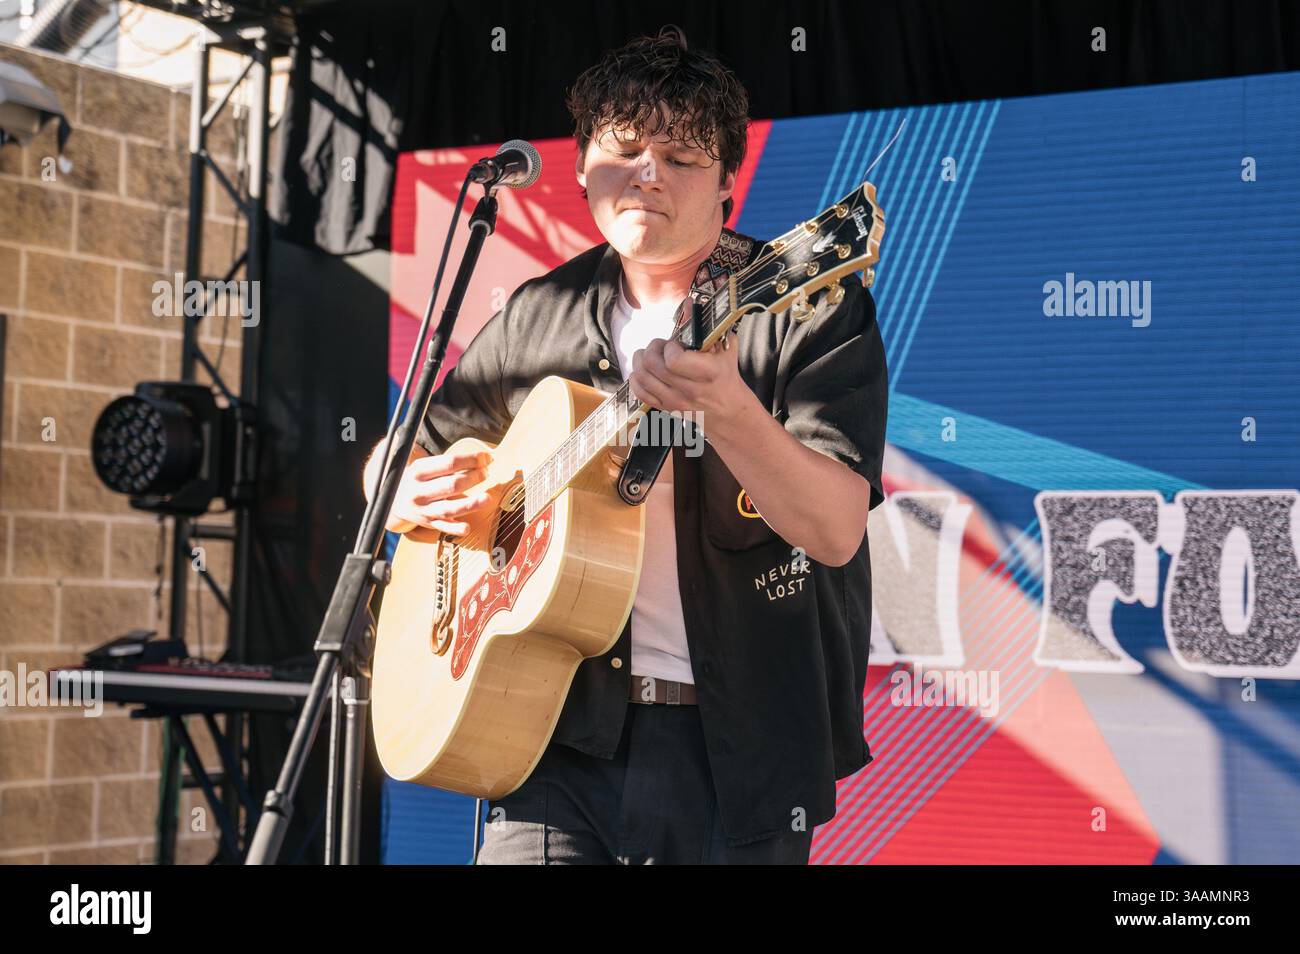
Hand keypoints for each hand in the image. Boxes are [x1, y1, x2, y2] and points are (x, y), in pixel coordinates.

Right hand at [386, 449, 494, 534]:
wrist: (391, 501)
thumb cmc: (415, 479)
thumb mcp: (418, 463)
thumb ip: (440, 458)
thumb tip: (463, 450)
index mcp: (418, 471)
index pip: (450, 463)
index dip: (471, 459)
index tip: (486, 457)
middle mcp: (420, 491)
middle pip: (452, 484)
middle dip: (474, 477)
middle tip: (486, 473)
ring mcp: (424, 509)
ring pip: (450, 508)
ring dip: (471, 504)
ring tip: (487, 498)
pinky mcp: (429, 523)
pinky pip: (443, 527)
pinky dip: (455, 529)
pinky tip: (467, 527)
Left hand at [627, 330, 753, 435]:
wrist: (728, 410)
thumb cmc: (726, 374)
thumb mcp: (724, 347)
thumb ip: (707, 325)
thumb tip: (688, 302)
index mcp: (708, 373)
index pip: (673, 360)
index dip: (669, 347)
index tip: (675, 344)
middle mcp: (690, 390)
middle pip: (652, 365)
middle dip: (652, 348)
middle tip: (660, 346)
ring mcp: (676, 401)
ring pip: (642, 377)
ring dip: (641, 361)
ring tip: (650, 355)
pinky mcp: (666, 409)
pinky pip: (640, 393)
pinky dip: (636, 379)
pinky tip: (644, 371)